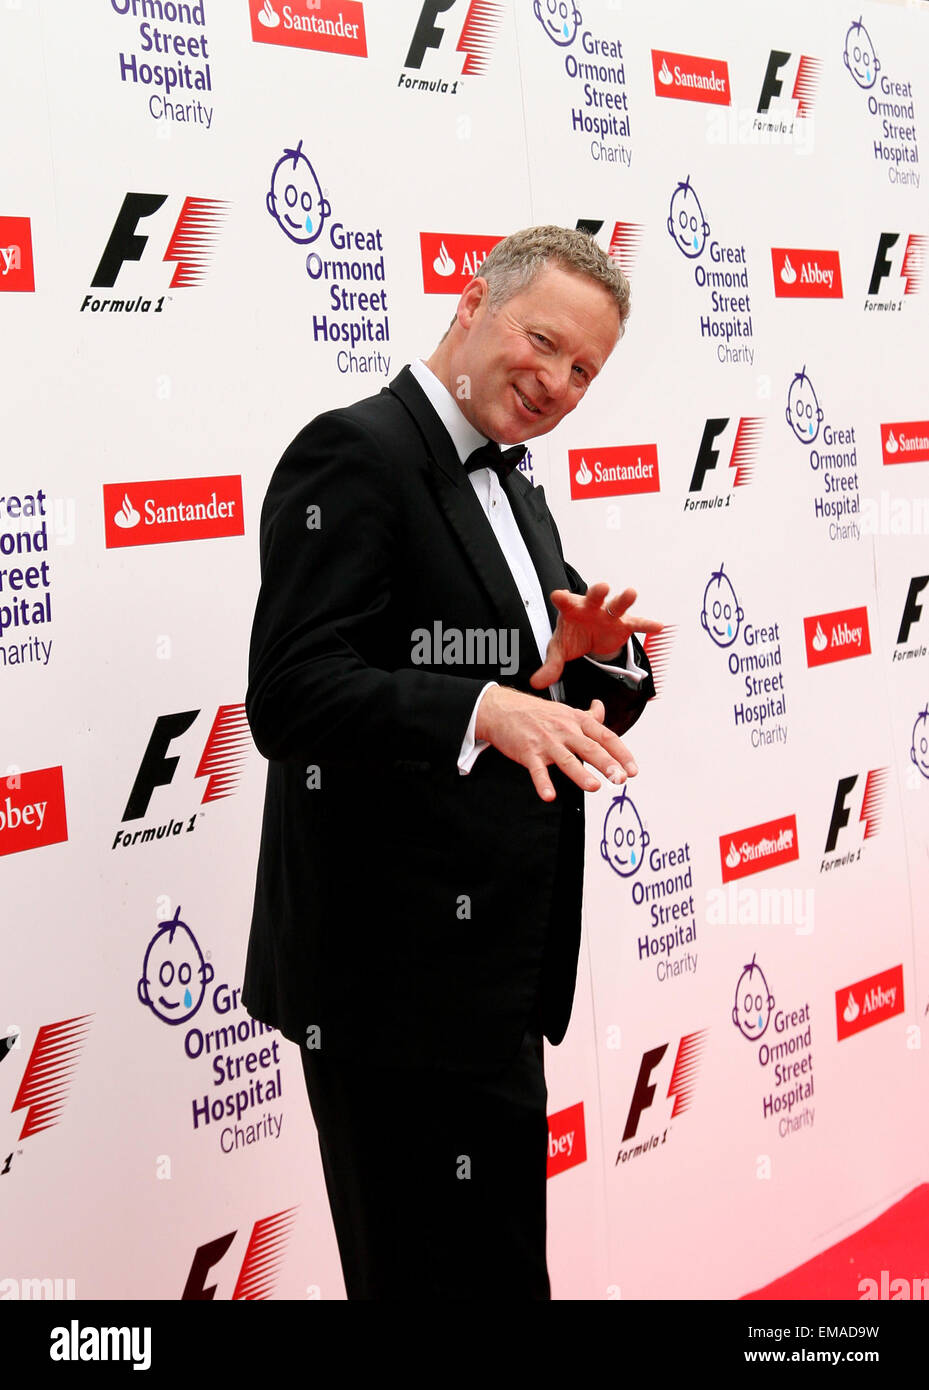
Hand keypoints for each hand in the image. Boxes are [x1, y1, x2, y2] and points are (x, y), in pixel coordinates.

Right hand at [475, 687, 638, 800]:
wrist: (502, 709)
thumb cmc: (535, 712)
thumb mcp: (565, 710)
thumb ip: (587, 715)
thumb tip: (601, 710)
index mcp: (577, 721)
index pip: (605, 736)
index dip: (621, 753)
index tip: (632, 769)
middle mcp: (564, 730)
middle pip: (590, 747)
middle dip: (607, 764)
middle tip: (620, 779)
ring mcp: (546, 742)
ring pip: (567, 759)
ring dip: (581, 774)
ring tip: (594, 787)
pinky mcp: (528, 752)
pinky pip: (537, 770)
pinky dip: (543, 783)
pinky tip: (549, 795)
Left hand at [530, 582, 662, 689]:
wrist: (589, 638)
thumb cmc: (572, 636)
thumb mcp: (559, 650)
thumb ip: (550, 665)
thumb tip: (536, 683)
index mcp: (572, 609)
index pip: (565, 601)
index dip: (562, 598)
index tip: (558, 596)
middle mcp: (592, 608)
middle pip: (594, 597)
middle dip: (598, 591)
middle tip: (602, 587)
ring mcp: (609, 614)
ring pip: (617, 605)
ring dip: (624, 599)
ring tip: (632, 593)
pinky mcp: (624, 624)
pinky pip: (637, 623)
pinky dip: (647, 624)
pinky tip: (658, 626)